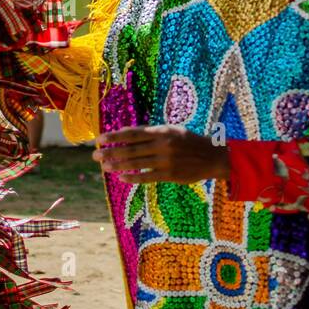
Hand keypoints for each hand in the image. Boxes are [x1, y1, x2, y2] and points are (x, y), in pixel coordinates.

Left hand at [93, 125, 229, 184]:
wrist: (212, 156)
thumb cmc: (189, 141)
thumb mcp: (172, 130)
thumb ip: (152, 133)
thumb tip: (127, 135)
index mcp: (161, 130)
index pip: (132, 133)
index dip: (114, 136)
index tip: (100, 139)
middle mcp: (162, 144)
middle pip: (131, 148)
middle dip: (111, 152)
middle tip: (95, 155)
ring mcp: (166, 160)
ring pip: (137, 163)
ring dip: (118, 165)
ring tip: (104, 167)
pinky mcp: (170, 175)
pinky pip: (147, 177)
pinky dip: (134, 177)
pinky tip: (122, 178)